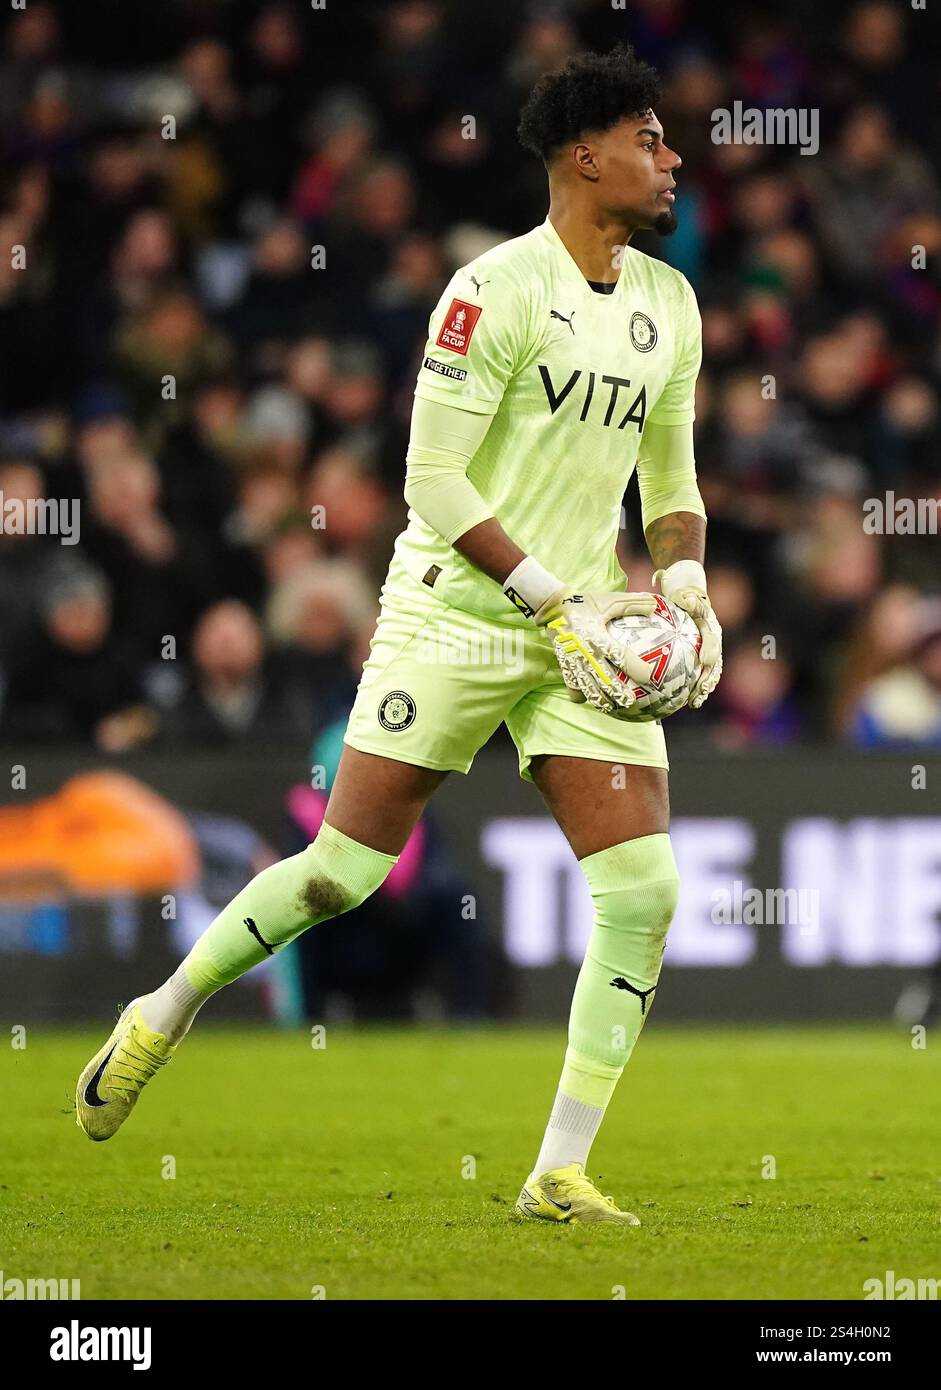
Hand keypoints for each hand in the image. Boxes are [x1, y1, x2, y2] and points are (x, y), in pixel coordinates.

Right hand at [538, 590, 659, 716]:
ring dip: (601, 700)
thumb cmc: (583, 603)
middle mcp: (586, 653)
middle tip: (631, 701)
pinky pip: (573, 687)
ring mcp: (573, 662)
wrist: (552, 606)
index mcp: (597, 637)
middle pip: (605, 681)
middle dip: (619, 694)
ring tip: (612, 707)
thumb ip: (632, 603)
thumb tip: (654, 605)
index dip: (636, 668)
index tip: (650, 676)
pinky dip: (581, 696)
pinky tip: (588, 698)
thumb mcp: (608, 600)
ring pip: (588, 689)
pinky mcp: (564, 666)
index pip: (621, 656)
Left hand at [653, 562, 721, 708]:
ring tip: (694, 703)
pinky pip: (697, 677)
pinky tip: (681, 702)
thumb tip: (687, 599)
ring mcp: (708, 653)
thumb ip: (688, 599)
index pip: (712, 640)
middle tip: (702, 690)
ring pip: (708, 674)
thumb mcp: (686, 595)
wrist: (688, 600)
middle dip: (709, 678)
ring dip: (703, 689)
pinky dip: (692, 689)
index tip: (705, 661)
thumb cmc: (684, 597)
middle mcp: (713, 643)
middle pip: (714, 663)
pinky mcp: (699, 661)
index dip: (710, 650)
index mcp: (712, 628)